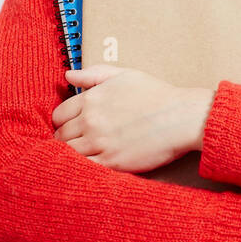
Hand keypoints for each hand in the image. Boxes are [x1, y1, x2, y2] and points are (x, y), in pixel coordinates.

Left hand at [55, 65, 211, 172]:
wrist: (182, 117)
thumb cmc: (157, 94)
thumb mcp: (125, 75)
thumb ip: (94, 74)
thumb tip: (69, 75)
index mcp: (91, 98)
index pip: (58, 115)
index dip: (62, 122)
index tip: (71, 127)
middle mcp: (91, 120)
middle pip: (61, 136)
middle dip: (66, 139)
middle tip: (78, 142)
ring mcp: (100, 142)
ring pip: (68, 153)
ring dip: (72, 154)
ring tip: (84, 154)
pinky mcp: (112, 162)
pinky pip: (83, 167)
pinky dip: (82, 167)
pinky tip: (91, 164)